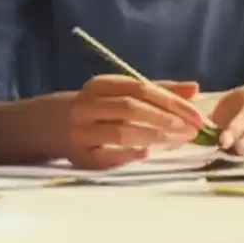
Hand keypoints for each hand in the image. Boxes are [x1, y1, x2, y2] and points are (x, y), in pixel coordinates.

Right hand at [65, 75, 202, 169]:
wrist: (48, 125)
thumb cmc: (95, 107)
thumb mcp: (119, 92)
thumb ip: (156, 90)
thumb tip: (194, 88)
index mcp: (99, 85)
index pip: (140, 87)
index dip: (171, 100)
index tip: (196, 114)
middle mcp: (87, 105)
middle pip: (130, 108)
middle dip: (166, 119)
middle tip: (191, 131)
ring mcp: (80, 132)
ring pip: (120, 133)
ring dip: (154, 137)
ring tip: (177, 141)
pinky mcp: (78, 157)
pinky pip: (107, 157)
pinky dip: (130, 155)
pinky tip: (148, 154)